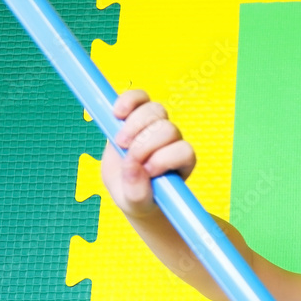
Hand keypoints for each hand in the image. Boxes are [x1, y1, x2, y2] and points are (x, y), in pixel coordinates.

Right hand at [100, 89, 194, 217]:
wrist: (127, 188)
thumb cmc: (138, 198)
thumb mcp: (136, 203)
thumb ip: (137, 192)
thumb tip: (133, 167)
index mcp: (182, 162)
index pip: (183, 151)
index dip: (164, 158)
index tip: (146, 171)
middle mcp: (173, 141)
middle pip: (168, 129)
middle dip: (145, 144)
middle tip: (128, 158)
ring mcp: (156, 126)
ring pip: (155, 110)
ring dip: (135, 125)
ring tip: (120, 143)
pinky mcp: (136, 116)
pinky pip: (139, 97)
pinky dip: (128, 101)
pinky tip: (117, 113)